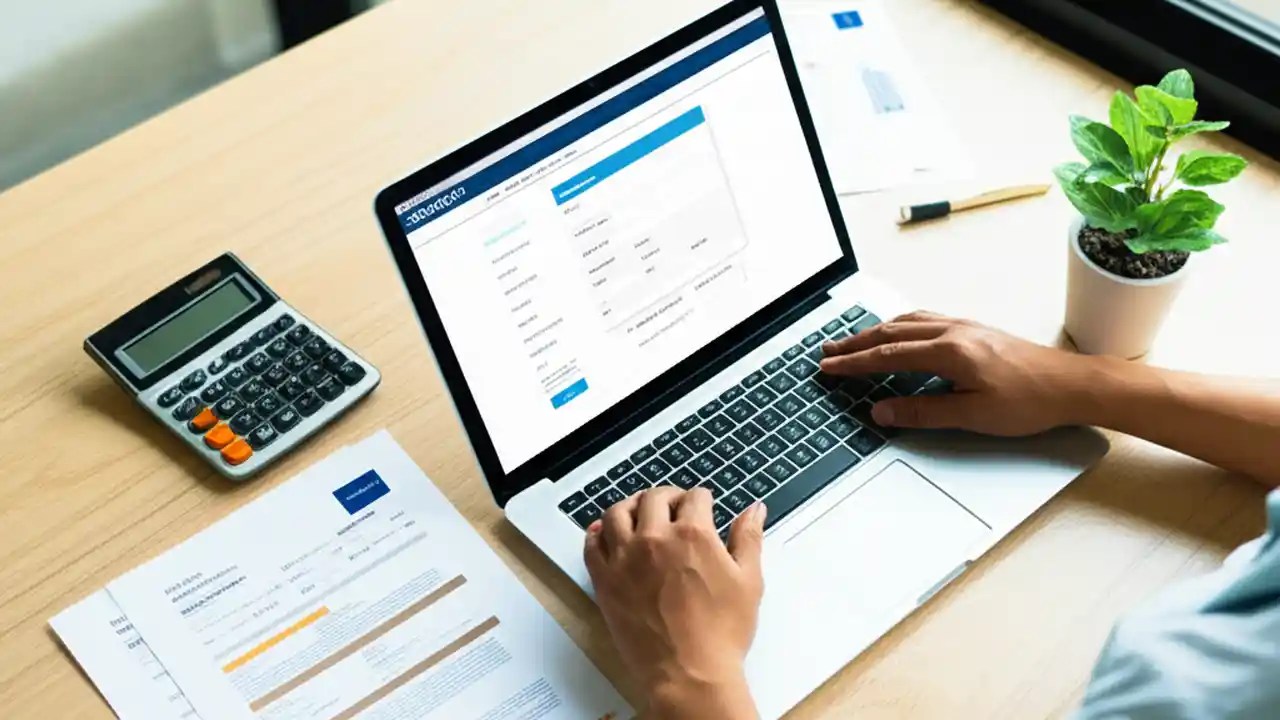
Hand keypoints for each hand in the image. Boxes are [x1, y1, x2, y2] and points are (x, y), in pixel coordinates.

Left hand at [585, 487, 763, 719]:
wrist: (689, 674)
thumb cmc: (722, 632)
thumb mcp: (748, 581)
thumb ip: (748, 538)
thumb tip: (754, 509)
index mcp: (693, 534)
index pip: (694, 497)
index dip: (702, 498)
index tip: (702, 503)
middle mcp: (654, 538)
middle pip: (653, 498)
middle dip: (667, 496)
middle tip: (673, 504)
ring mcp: (625, 559)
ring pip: (617, 513)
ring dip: (630, 506)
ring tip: (639, 512)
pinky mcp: (605, 582)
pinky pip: (592, 546)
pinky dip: (597, 534)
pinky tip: (606, 534)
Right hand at [819, 311, 1092, 435]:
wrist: (1072, 384)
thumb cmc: (1030, 401)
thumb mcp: (973, 415)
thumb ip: (923, 412)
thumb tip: (882, 411)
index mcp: (948, 351)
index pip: (887, 355)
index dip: (853, 363)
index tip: (828, 368)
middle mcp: (952, 331)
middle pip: (890, 333)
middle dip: (855, 343)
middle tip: (827, 352)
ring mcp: (964, 326)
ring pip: (907, 322)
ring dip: (875, 331)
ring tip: (852, 341)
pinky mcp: (974, 329)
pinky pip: (925, 320)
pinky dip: (899, 325)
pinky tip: (898, 331)